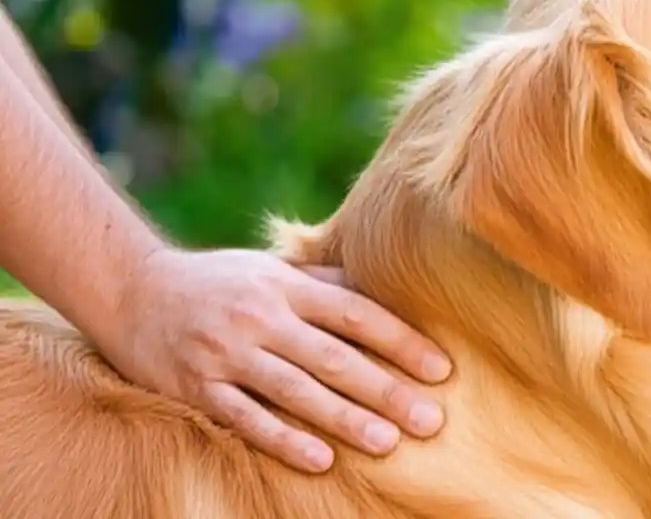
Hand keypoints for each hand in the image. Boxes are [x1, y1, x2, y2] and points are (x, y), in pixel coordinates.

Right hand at [92, 247, 450, 471]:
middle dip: (386, 390)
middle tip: (430, 420)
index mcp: (286, 286)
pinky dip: (283, 438)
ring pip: (295, 391)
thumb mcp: (272, 269)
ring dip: (345, 419)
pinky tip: (320, 459)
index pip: (357, 314)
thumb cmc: (220, 281)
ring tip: (388, 442)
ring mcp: (227, 354)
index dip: (402, 342)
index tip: (441, 370)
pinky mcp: (196, 387)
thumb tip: (387, 290)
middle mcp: (261, 317)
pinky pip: (246, 417)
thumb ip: (324, 282)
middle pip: (334, 357)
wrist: (131, 288)